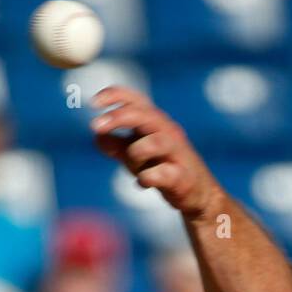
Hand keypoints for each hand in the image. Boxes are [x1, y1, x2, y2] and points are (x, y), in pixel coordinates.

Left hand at [91, 85, 219, 218]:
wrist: (197, 195)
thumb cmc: (164, 169)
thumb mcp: (135, 156)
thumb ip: (117, 146)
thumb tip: (97, 138)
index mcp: (155, 122)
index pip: (135, 99)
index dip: (114, 95)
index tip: (93, 103)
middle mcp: (167, 131)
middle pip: (143, 114)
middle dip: (117, 117)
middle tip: (94, 126)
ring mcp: (177, 152)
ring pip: (153, 143)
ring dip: (135, 154)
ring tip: (134, 169)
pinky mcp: (182, 176)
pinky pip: (161, 173)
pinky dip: (146, 178)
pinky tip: (143, 183)